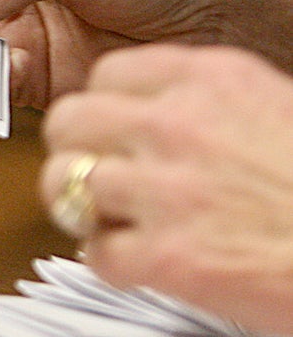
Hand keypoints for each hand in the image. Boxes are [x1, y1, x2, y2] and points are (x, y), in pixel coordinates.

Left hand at [40, 44, 292, 334]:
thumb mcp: (277, 109)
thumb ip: (213, 106)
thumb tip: (159, 114)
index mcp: (213, 80)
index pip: (108, 73)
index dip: (104, 107)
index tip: (112, 129)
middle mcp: (179, 125)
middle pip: (68, 121)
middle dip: (76, 150)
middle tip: (100, 174)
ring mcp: (166, 190)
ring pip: (64, 183)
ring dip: (85, 207)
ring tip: (118, 221)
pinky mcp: (164, 256)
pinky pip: (94, 251)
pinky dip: (113, 262)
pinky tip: (144, 263)